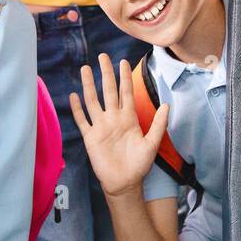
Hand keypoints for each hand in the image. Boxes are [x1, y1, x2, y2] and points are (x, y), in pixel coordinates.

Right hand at [69, 54, 168, 197]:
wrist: (125, 183)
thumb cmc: (139, 165)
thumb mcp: (152, 143)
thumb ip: (159, 124)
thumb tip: (167, 104)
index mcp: (128, 118)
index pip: (125, 92)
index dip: (124, 77)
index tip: (122, 61)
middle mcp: (113, 118)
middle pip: (108, 91)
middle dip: (106, 74)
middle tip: (103, 57)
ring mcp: (101, 126)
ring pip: (93, 101)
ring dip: (89, 85)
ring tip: (85, 69)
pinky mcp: (90, 137)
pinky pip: (82, 120)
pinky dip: (77, 108)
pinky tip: (73, 96)